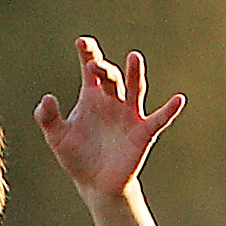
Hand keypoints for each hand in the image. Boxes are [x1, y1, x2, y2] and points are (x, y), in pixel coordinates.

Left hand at [35, 39, 184, 201]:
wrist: (95, 184)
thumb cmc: (78, 157)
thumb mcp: (57, 137)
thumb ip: (48, 118)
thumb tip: (47, 98)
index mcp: (93, 97)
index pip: (91, 70)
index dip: (87, 54)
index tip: (81, 42)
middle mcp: (113, 100)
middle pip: (111, 77)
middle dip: (104, 69)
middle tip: (94, 64)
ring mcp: (130, 115)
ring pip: (134, 89)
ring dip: (134, 74)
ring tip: (133, 57)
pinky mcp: (143, 133)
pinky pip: (158, 119)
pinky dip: (169, 110)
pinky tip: (178, 100)